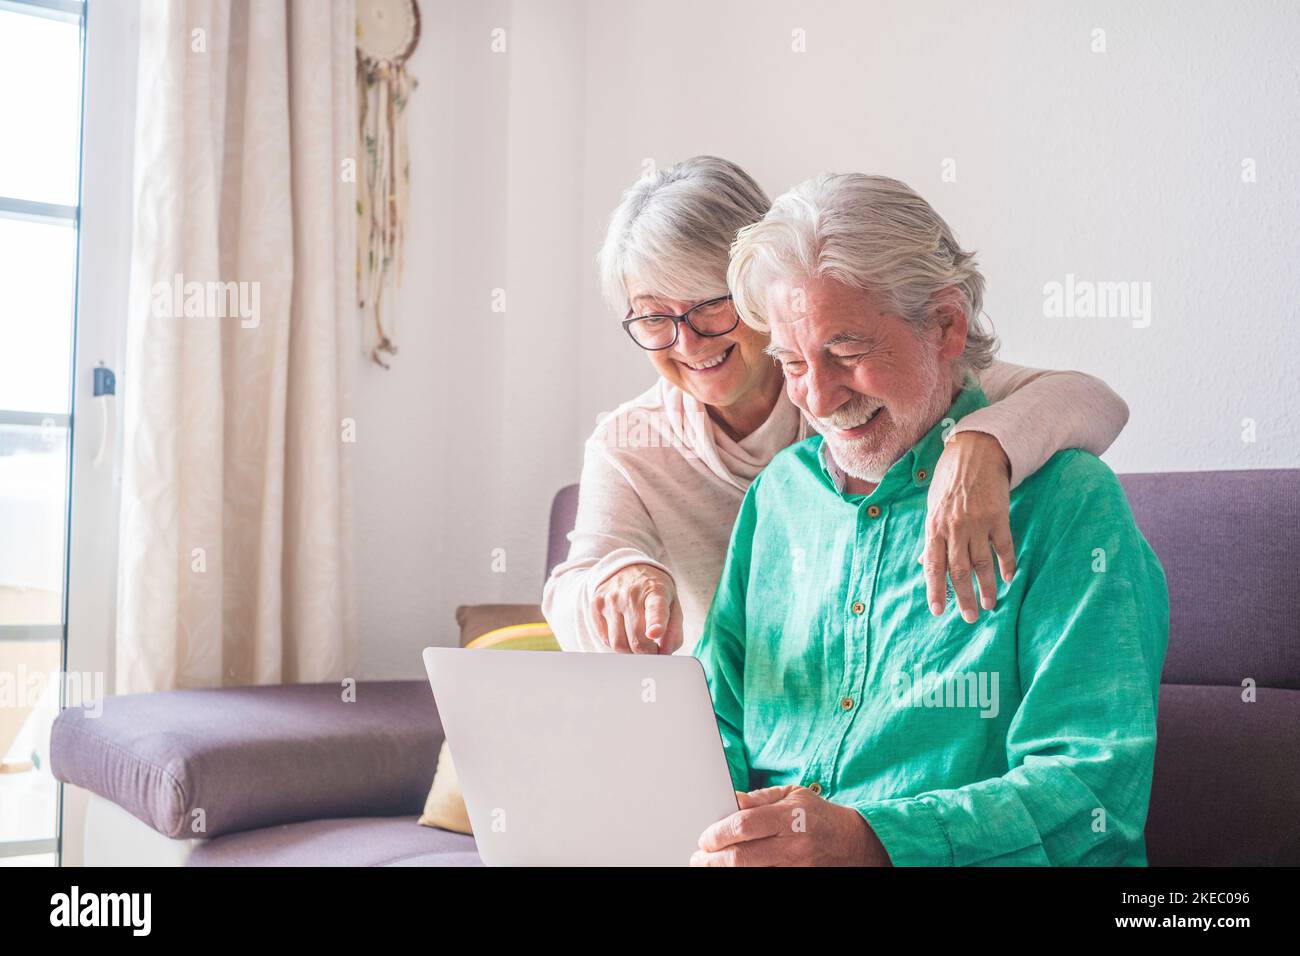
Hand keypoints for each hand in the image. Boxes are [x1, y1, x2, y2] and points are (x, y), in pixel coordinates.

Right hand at [590, 564, 683, 653]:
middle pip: (637, 639)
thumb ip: (674, 631)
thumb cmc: (653, 591)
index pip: (656, 609)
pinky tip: (623, 634)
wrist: (627, 567)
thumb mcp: (672, 604)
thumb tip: (665, 652)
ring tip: (638, 643)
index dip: (656, 623)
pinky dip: (616, 644)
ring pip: (618, 644)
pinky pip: (605, 639)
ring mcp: (611, 600)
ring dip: (630, 652)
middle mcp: (631, 594)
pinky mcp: (596, 606)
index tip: (655, 632)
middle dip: (647, 653)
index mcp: (656, 591)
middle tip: (653, 651)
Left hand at [690, 785, 891, 865]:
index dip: (718, 833)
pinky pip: (763, 879)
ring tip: (709, 866)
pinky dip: (745, 875)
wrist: (853, 843)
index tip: (705, 838)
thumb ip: (760, 798)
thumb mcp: (792, 795)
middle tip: (699, 857)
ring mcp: (795, 866)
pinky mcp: (796, 879)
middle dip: (713, 859)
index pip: (744, 825)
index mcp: (789, 817)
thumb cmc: (818, 816)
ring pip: (750, 873)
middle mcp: (792, 845)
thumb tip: (730, 800)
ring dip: (723, 871)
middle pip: (742, 856)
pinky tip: (732, 871)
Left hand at [920, 431, 1016, 623]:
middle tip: (970, 618)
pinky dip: (1007, 564)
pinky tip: (1009, 578)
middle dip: (963, 597)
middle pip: (958, 570)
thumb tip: (922, 563)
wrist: (975, 452)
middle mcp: (953, 528)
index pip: (933, 566)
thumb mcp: (932, 507)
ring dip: (987, 587)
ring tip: (990, 605)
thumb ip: (931, 538)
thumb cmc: (950, 481)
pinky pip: (1003, 546)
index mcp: (934, 528)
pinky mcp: (997, 516)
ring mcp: (976, 523)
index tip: (938, 611)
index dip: (935, 590)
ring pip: (981, 563)